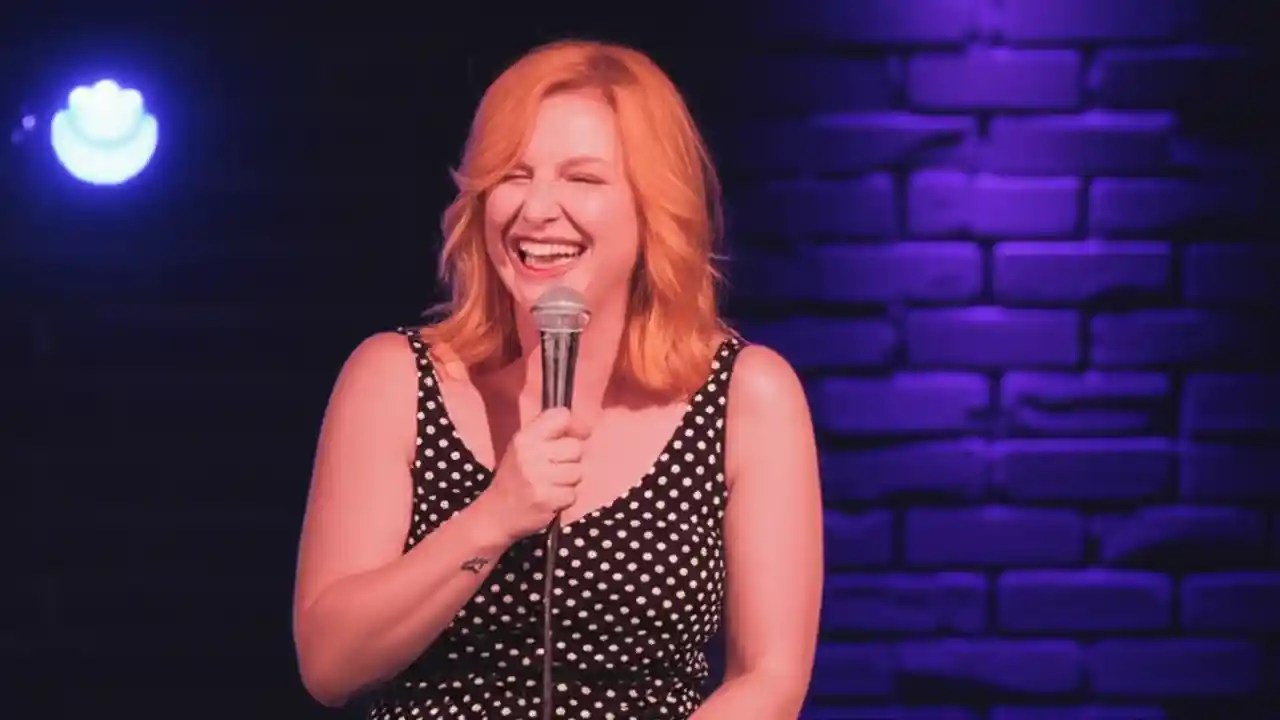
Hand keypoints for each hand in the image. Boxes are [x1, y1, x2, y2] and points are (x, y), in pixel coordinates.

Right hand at [476, 407, 588, 542]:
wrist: (496, 513)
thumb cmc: (515, 477)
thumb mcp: (524, 448)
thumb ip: (551, 433)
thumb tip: (587, 428)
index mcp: (525, 437)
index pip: (561, 416)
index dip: (572, 427)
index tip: (569, 438)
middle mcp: (531, 454)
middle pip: (575, 447)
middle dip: (570, 460)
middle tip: (553, 469)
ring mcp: (538, 477)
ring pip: (577, 472)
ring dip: (568, 481)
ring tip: (550, 485)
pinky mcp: (546, 499)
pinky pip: (573, 494)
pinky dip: (565, 499)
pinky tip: (550, 498)